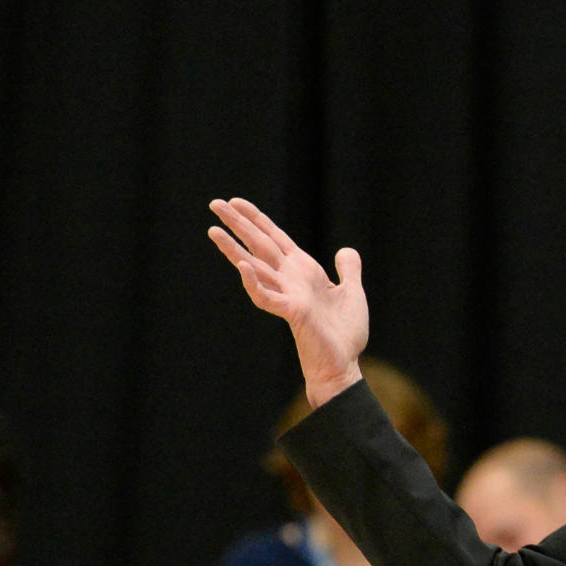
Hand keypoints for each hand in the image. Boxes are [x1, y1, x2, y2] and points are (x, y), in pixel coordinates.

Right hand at [207, 197, 368, 406]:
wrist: (344, 364)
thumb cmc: (345, 334)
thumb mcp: (352, 293)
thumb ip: (348, 271)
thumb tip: (345, 251)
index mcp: (304, 271)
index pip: (276, 238)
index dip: (258, 219)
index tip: (236, 201)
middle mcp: (291, 279)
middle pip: (260, 245)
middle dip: (238, 224)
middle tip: (214, 204)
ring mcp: (288, 295)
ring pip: (255, 266)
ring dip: (233, 248)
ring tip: (213, 230)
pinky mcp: (291, 312)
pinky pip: (266, 296)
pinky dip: (254, 281)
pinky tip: (243, 265)